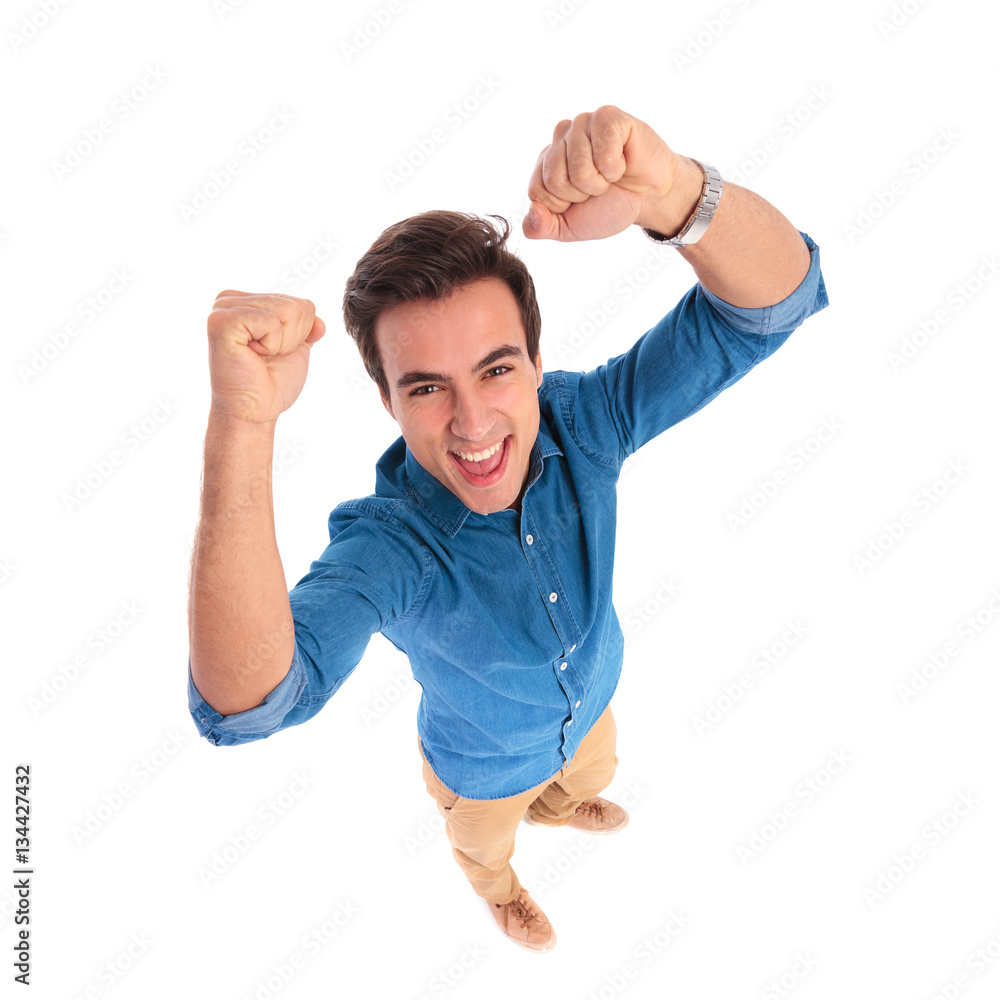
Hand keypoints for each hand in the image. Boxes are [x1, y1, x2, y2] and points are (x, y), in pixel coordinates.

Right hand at [206, 290, 325, 424]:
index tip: (274, 352)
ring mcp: (223, 308)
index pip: (300, 304)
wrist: (254, 411)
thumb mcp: (296, 350)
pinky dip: (270, 345)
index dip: (298, 335)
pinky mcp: (221, 321)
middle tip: (265, 357)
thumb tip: (320, 322)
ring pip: (286, 312)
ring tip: (257, 356)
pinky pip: (270, 321)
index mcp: (247, 301)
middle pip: (295, 306)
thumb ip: (308, 329)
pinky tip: (251, 354)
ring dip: (280, 343)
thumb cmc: (270, 384)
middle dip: (291, 339)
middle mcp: (231, 299)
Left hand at [522, 105, 691, 242]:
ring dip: (601, 182)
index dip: (563, 205)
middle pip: (555, 179)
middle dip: (582, 194)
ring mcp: (583, 123)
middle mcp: (560, 137)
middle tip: (600, 186)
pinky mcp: (607, 116)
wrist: (648, 199)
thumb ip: (542, 227)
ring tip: (611, 174)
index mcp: (546, 162)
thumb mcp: (569, 228)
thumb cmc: (609, 207)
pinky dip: (616, 167)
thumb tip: (532, 211)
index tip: (581, 199)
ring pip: (578, 168)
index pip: (537, 190)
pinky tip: (623, 160)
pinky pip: (603, 153)